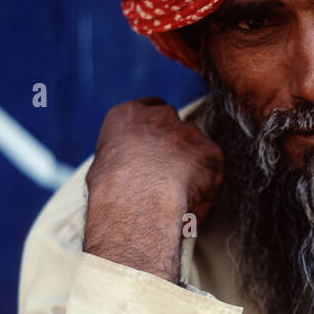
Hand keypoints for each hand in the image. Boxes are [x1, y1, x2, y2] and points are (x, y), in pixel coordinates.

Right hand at [84, 97, 222, 281]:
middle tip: (167, 178)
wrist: (135, 198)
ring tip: (178, 198)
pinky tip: (191, 204)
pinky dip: (206, 188)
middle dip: (175, 147)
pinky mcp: (210, 153)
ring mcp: (188, 132)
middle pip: (175, 126)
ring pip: (195, 149)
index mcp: (129, 114)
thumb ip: (121, 159)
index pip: (149, 109)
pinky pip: (212, 173)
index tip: (154, 150)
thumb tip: (125, 174)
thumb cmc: (111, 190)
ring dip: (191, 168)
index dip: (154, 132)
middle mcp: (161, 116)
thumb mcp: (101, 167)